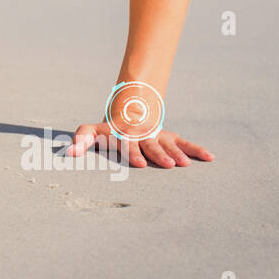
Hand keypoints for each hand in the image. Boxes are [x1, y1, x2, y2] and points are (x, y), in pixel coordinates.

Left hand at [66, 122, 212, 168]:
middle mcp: (142, 136)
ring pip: (168, 145)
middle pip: (150, 146)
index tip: (139, 163)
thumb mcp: (92, 131)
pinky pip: (184, 143)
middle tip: (167, 165)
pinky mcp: (169, 137)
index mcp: (124, 136)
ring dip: (176, 154)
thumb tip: (68, 153)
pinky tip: (209, 157)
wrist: (127, 113)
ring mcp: (157, 136)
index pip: (128, 146)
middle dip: (158, 155)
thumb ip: (80, 140)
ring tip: (185, 164)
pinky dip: (196, 149)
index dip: (133, 154)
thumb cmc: (108, 130)